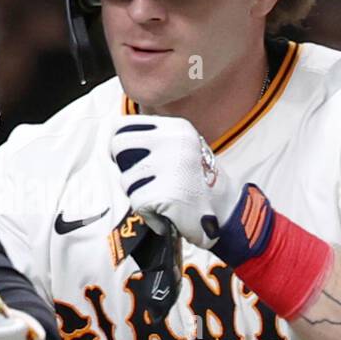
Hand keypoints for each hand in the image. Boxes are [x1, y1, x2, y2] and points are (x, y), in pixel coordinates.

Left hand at [109, 115, 242, 249]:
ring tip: (164, 198)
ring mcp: (171, 167)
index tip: (130, 158)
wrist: (226, 212)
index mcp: (176, 128)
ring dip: (140, 195)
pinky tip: (168, 212)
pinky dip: (149, 213)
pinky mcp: (168, 193)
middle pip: (118, 147)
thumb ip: (152, 142)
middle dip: (126, 168)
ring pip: (127, 179)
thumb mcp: (180, 148)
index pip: (124, 126)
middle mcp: (174, 141)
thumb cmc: (197, 183)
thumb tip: (115, 143)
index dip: (121, 145)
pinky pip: (138, 203)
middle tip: (147, 183)